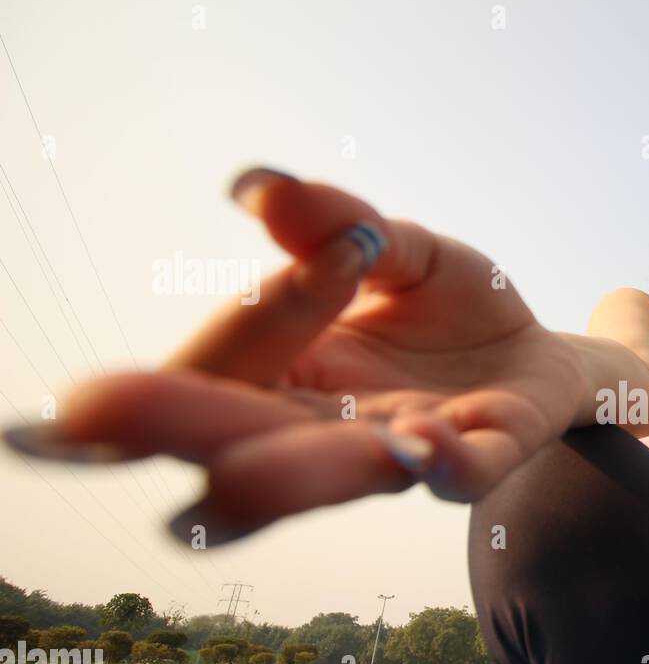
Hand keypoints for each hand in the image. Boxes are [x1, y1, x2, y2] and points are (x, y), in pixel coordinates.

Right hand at [0, 167, 588, 544]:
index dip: (243, 318)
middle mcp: (329, 427)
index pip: (227, 364)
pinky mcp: (485, 456)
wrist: (537, 351)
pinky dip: (442, 462)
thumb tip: (258, 186)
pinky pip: (461, 474)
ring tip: (240, 477)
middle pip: (244, 440)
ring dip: (291, 476)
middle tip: (98, 414)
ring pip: (336, 475)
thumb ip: (336, 227)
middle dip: (187, 425)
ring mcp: (406, 449)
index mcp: (288, 376)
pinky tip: (422, 442)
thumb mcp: (397, 251)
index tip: (308, 242)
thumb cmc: (447, 307)